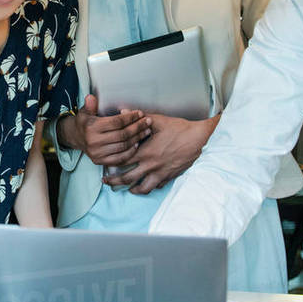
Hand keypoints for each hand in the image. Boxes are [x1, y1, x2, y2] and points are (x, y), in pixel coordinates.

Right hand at [57, 94, 150, 167]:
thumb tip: (91, 97)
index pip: (116, 122)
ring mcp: (97, 153)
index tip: (140, 113)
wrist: (76, 138)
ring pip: (123, 146)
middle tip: (147, 122)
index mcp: (91, 127)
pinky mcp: (100, 161)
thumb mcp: (85, 112)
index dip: (130, 117)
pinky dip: (130, 152)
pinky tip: (137, 144)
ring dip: (137, 138)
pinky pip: (119, 158)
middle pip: (122, 135)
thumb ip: (90, 105)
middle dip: (137, 127)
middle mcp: (94, 142)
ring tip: (146, 131)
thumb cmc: (85, 123)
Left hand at [103, 112, 219, 193]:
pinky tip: (147, 185)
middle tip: (107, 183)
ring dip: (133, 189)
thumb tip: (122, 112)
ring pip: (143, 187)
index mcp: (145, 152)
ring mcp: (161, 173)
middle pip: (128, 178)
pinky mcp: (170, 176)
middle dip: (115, 182)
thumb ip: (137, 119)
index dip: (110, 165)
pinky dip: (150, 187)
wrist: (198, 138)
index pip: (122, 162)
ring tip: (128, 189)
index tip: (104, 166)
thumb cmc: (178, 128)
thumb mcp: (157, 120)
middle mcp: (151, 165)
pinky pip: (157, 186)